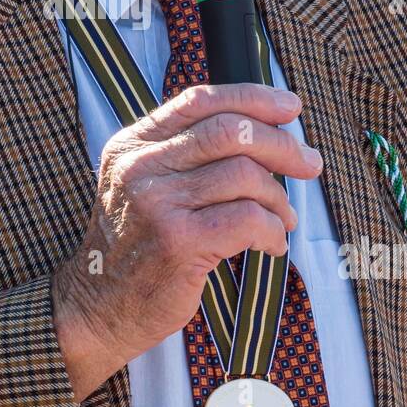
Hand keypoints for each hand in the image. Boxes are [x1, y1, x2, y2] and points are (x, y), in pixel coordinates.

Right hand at [52, 82, 322, 400]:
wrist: (97, 308)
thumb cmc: (135, 248)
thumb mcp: (142, 186)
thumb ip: (184, 155)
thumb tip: (263, 131)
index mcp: (133, 144)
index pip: (200, 100)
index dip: (252, 97)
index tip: (290, 107)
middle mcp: (140, 166)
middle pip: (230, 131)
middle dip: (282, 145)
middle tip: (310, 164)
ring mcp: (157, 203)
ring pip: (245, 175)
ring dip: (278, 198)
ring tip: (282, 219)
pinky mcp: (178, 242)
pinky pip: (249, 219)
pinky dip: (273, 230)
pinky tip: (271, 243)